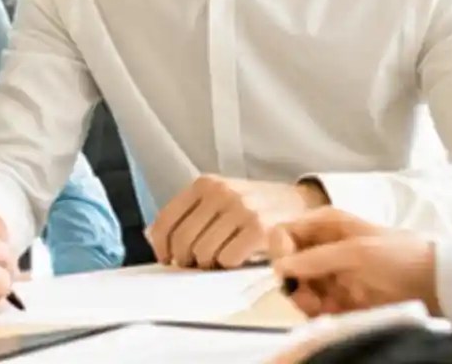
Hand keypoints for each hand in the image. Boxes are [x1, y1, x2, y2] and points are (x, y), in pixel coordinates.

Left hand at [146, 175, 327, 269]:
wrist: (300, 203)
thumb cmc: (256, 205)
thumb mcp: (219, 198)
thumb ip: (188, 213)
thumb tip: (151, 236)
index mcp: (205, 184)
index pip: (167, 219)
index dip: (161, 246)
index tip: (166, 259)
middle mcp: (221, 193)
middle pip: (183, 241)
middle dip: (186, 260)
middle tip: (197, 264)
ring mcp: (241, 209)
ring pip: (204, 253)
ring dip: (209, 265)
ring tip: (220, 259)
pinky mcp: (260, 228)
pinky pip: (228, 259)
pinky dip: (229, 266)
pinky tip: (238, 258)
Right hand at [269, 207, 438, 316]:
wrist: (436, 283)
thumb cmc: (399, 256)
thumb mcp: (357, 252)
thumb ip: (316, 258)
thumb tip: (280, 267)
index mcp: (325, 224)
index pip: (283, 233)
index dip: (280, 252)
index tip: (288, 273)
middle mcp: (323, 246)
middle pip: (287, 264)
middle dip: (293, 283)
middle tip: (307, 299)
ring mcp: (330, 272)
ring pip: (298, 287)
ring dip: (305, 300)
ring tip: (324, 308)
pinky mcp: (339, 297)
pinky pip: (315, 305)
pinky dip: (318, 312)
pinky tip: (333, 313)